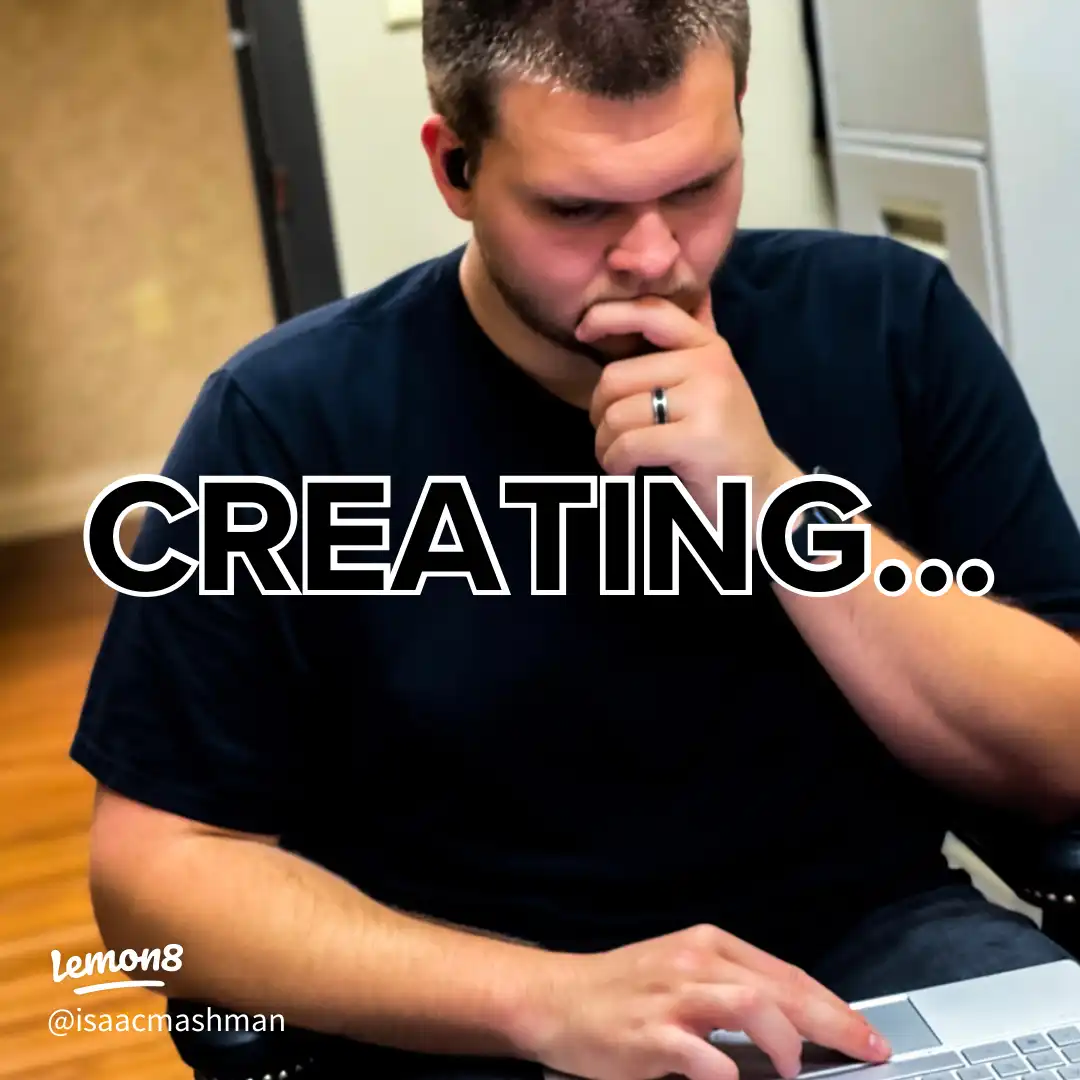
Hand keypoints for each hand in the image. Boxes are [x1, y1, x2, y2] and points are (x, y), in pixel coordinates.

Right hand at [517, 924, 889, 1079]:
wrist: (557, 998)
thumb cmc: (621, 991)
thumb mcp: (680, 973)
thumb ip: (731, 990)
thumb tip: (792, 1025)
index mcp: (707, 946)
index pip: (786, 974)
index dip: (833, 1007)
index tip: (866, 1035)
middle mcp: (695, 964)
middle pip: (780, 988)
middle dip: (833, 1023)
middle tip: (866, 1051)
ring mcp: (673, 997)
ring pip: (752, 1006)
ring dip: (785, 1041)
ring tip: (794, 1069)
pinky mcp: (650, 1034)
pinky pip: (703, 1055)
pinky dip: (727, 1072)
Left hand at [581, 293, 798, 525]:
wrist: (763, 491)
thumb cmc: (722, 442)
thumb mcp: (708, 386)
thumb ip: (677, 353)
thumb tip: (639, 312)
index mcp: (709, 348)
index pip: (651, 312)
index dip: (608, 315)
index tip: (582, 331)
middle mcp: (709, 366)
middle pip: (616, 377)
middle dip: (599, 413)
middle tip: (609, 437)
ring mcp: (706, 400)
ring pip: (617, 415)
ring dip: (605, 446)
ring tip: (618, 459)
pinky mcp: (697, 438)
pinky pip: (628, 445)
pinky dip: (616, 464)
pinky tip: (626, 472)